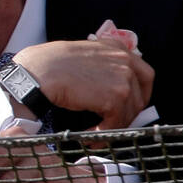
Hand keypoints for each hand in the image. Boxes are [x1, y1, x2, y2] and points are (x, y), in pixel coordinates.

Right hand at [15, 39, 153, 130]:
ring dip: (113, 126)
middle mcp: (125, 60)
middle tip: (110, 124)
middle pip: (140, 96)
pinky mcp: (115, 97)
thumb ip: (100, 65)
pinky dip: (105, 133)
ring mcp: (123, 78)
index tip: (128, 107)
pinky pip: (117, 122)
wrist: (38, 71)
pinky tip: (90, 134)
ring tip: (96, 133)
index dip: (139, 94)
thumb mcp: (83, 55)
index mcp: (117, 48)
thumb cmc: (50, 64)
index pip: (144, 74)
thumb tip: (106, 87)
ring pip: (130, 112)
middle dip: (127, 114)